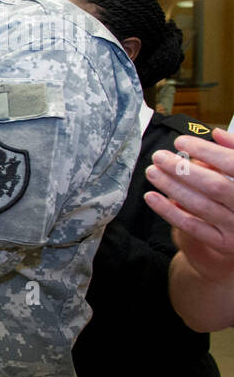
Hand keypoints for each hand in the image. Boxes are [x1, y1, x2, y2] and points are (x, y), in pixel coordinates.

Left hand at [144, 128, 233, 281]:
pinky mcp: (223, 243)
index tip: (181, 141)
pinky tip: (151, 196)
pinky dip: (169, 211)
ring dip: (172, 187)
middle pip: (214, 186)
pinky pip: (191, 226)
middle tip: (159, 156)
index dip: (206, 151)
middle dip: (183, 169)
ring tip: (153, 171)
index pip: (232, 164)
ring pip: (200, 205)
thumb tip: (217, 133)